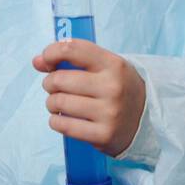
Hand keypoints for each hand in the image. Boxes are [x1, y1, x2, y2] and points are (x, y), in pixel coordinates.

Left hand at [32, 38, 145, 157]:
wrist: (147, 118)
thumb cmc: (118, 87)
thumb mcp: (104, 66)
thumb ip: (72, 59)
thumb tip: (37, 61)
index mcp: (113, 64)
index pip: (72, 49)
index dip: (51, 52)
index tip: (46, 60)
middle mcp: (112, 87)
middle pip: (59, 79)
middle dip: (49, 82)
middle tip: (54, 87)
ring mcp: (109, 112)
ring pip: (58, 103)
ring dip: (52, 103)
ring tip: (59, 103)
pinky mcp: (103, 135)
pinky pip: (63, 126)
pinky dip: (56, 121)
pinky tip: (63, 118)